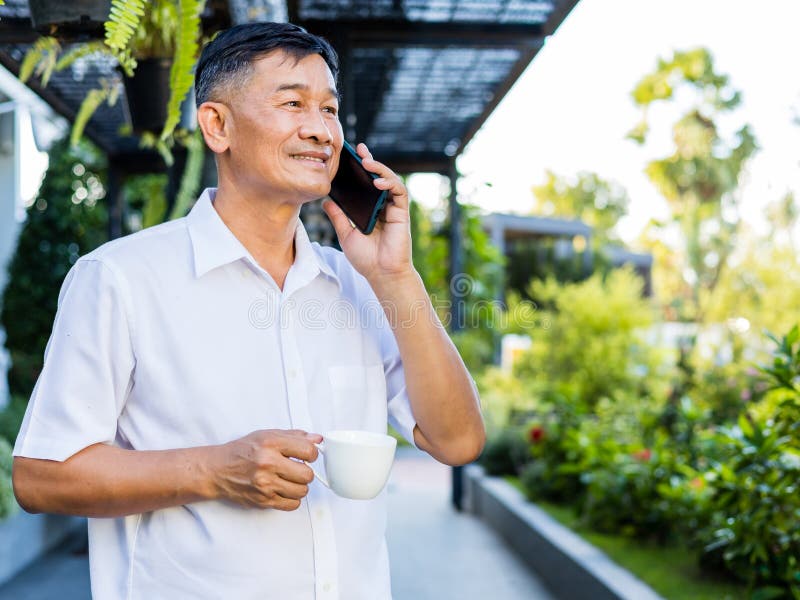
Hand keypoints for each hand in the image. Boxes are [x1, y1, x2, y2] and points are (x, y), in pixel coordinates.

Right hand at [209, 429, 321, 510]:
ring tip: (289, 479)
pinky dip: (292, 498)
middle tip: (298, 468)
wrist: (218, 470)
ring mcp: (265, 484)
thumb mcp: (267, 435)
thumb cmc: (242, 451)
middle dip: (306, 472)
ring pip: (302, 491)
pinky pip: (292, 504)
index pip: (308, 451)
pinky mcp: (263, 501)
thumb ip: (294, 436)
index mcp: (271, 444)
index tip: (307, 455)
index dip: (312, 453)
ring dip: (299, 486)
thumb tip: (317, 439)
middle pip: (307, 474)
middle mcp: (268, 464)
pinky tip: (284, 489)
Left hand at [322, 143, 413, 284]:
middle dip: (370, 161)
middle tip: (359, 149)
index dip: (360, 169)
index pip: (366, 184)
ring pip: (390, 180)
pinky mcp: (402, 213)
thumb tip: (325, 201)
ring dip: (380, 169)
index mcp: (370, 209)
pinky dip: (390, 183)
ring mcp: (393, 208)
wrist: (381, 274)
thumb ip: (338, 216)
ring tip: (367, 162)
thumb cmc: (366, 258)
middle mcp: (383, 206)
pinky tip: (378, 181)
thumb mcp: (346, 234)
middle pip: (378, 178)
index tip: (350, 156)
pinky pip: (399, 192)